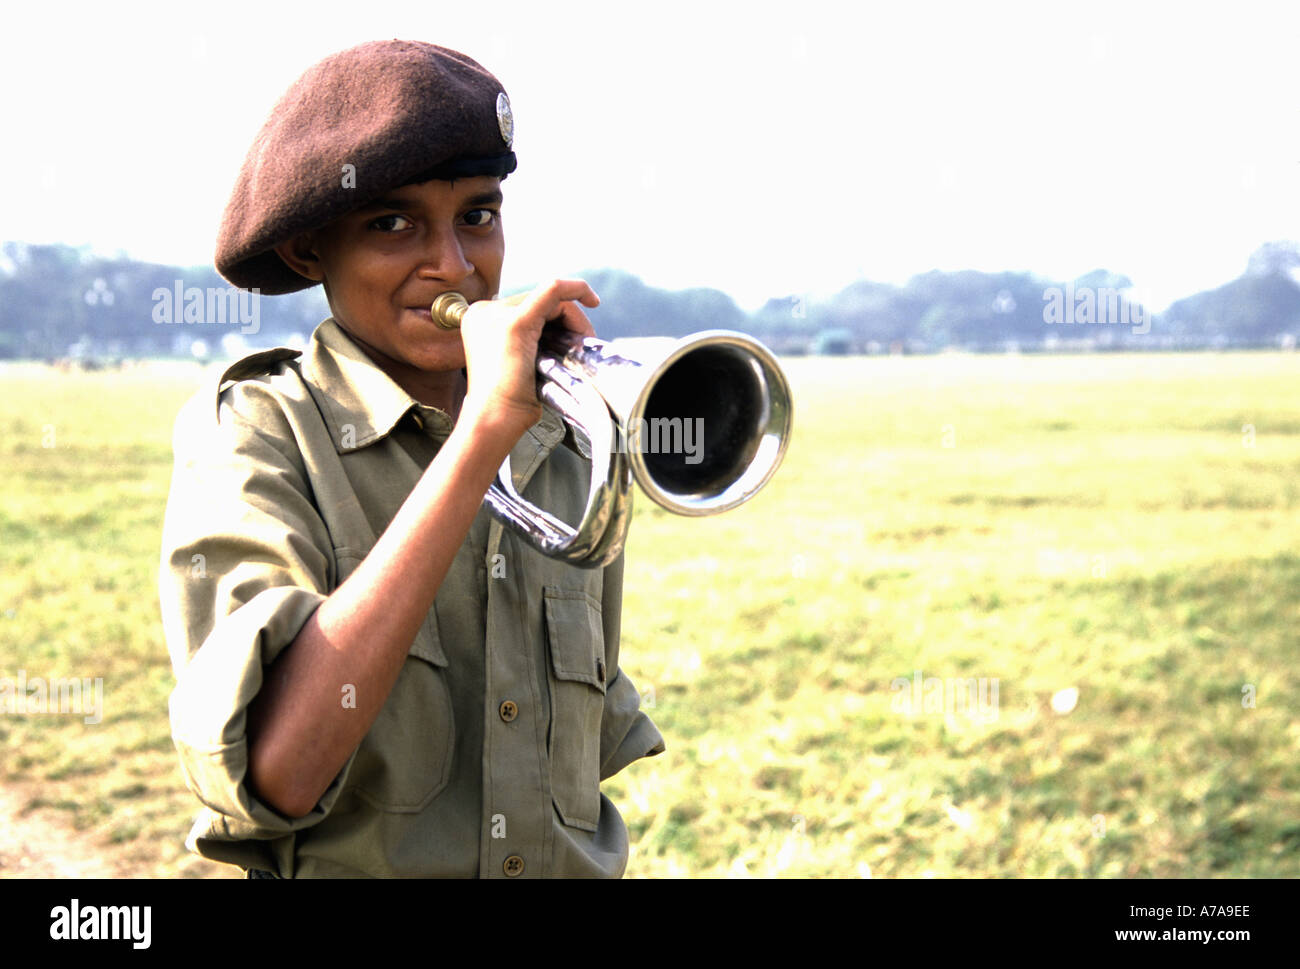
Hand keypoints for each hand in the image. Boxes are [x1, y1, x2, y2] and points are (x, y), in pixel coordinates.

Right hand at [457, 279, 598, 439]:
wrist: (493, 421)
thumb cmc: (508, 402)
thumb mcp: (516, 361)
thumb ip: (529, 340)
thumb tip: (560, 332)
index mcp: (482, 319)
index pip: (528, 305)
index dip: (556, 317)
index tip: (573, 332)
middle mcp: (485, 311)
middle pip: (540, 301)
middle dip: (569, 319)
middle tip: (582, 345)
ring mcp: (498, 314)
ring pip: (551, 298)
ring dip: (575, 319)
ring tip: (581, 346)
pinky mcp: (515, 323)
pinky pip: (554, 289)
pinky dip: (577, 289)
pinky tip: (592, 299)